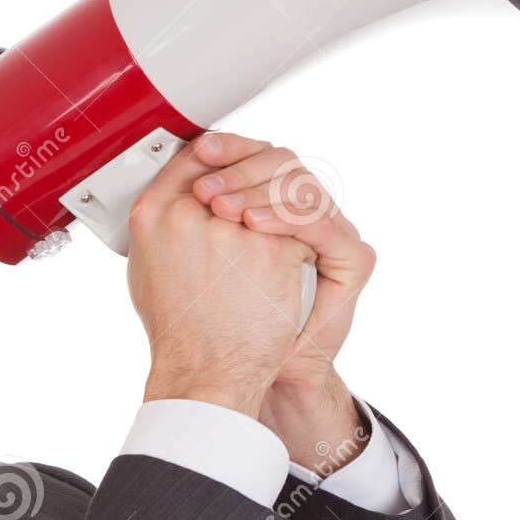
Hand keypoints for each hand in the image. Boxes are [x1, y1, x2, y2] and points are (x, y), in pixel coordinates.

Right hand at [127, 138, 315, 417]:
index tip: (225, 159)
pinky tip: (295, 252)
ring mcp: (237, 229)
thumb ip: (166, 226)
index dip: (216, 154)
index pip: (191, 157)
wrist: (207, 372)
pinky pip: (297, 223)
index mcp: (155, 214)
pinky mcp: (276, 249)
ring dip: (283, 202)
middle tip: (262, 187)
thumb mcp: (150, 269)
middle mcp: (193, 214)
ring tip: (277, 226)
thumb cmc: (180, 328)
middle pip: (241, 163)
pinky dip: (299, 235)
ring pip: (279, 187)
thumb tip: (184, 195)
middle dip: (255, 171)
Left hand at [186, 131, 375, 393]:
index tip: (200, 150)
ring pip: (302, 184)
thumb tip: (165, 165)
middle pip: (282, 161)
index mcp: (272, 206)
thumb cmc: (220, 321)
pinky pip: (322, 223)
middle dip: (239, 168)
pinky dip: (287, 218)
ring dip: (258, 190)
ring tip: (223, 210)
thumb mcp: (193, 256)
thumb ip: (189, 212)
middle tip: (206, 188)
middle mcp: (306, 213)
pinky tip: (256, 226)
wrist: (249, 371)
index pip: (258, 155)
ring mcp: (333, 234)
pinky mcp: (354, 259)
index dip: (230, 147)